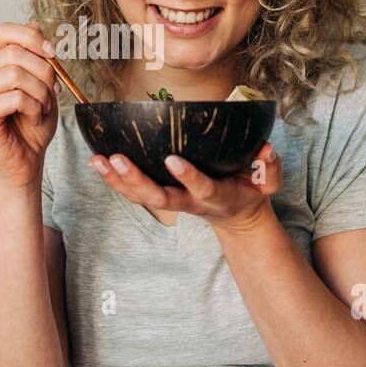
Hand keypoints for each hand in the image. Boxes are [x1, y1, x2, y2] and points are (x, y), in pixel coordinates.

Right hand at [0, 20, 60, 189]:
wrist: (27, 160)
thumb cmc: (32, 123)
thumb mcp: (42, 83)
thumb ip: (36, 55)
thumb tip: (33, 22)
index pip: (4, 31)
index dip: (32, 37)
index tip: (53, 53)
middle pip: (14, 53)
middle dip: (44, 72)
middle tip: (52, 93)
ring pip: (15, 74)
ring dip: (40, 92)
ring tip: (42, 107)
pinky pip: (15, 97)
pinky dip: (33, 107)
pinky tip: (33, 118)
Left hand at [87, 141, 282, 233]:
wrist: (236, 214)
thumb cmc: (249, 191)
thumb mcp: (268, 183)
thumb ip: (269, 170)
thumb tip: (265, 151)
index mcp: (214, 196)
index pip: (200, 188)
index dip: (188, 176)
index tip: (173, 159)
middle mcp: (189, 201)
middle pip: (159, 198)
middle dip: (137, 180)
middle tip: (117, 159)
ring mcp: (172, 200)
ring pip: (140, 197)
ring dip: (116, 180)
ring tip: (97, 160)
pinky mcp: (160, 195)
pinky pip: (132, 192)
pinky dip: (113, 179)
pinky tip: (96, 161)